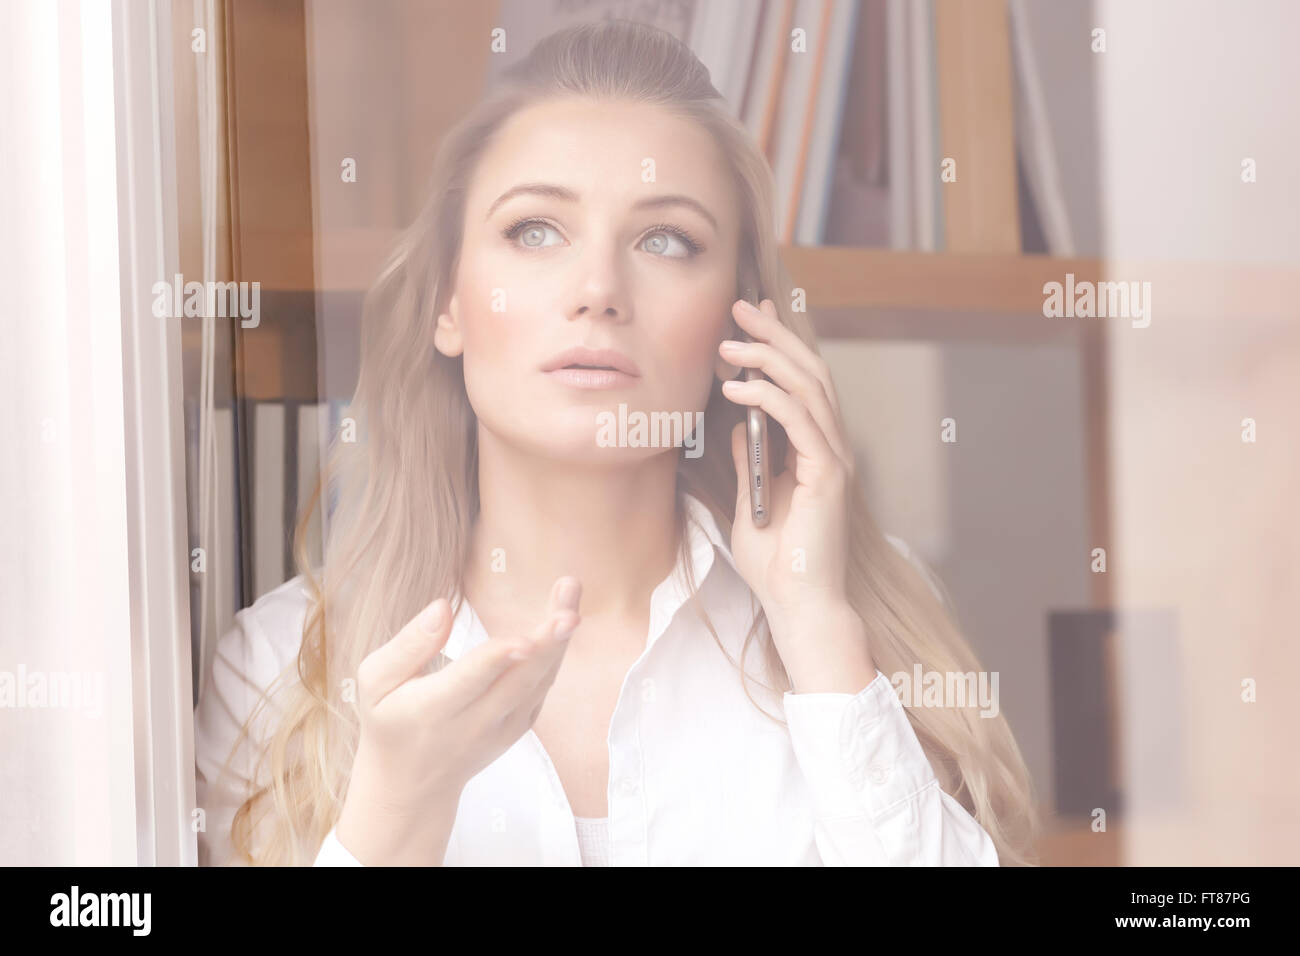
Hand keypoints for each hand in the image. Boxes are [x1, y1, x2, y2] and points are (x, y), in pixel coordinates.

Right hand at [336, 576, 581, 864]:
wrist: (412, 785)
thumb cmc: (390, 720)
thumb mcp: (375, 682)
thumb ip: (408, 645)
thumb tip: (442, 607)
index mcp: (433, 710)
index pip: (470, 681)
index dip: (498, 659)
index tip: (524, 639)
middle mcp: (474, 724)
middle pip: (517, 681)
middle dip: (545, 643)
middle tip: (568, 610)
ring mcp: (502, 729)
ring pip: (537, 683)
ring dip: (558, 640)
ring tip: (570, 593)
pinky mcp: (518, 727)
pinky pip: (542, 689)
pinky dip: (555, 655)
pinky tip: (562, 619)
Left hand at [719, 298, 874, 692]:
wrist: (798, 604)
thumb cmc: (776, 565)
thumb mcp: (751, 503)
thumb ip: (750, 463)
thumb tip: (738, 427)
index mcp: (814, 452)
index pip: (800, 383)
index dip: (777, 346)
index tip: (747, 318)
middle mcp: (830, 448)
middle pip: (808, 372)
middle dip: (774, 334)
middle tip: (740, 306)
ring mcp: (833, 459)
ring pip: (807, 387)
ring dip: (767, 356)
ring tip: (728, 341)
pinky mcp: (829, 475)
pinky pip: (799, 420)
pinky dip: (768, 396)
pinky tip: (736, 386)